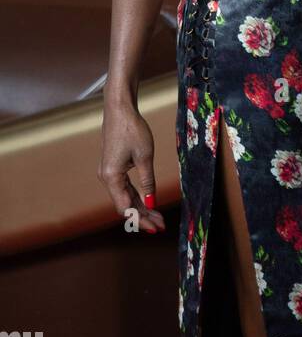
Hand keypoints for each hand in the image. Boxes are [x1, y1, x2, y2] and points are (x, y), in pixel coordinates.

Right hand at [99, 102, 165, 234]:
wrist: (120, 109)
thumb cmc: (132, 129)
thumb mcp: (145, 156)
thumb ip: (148, 182)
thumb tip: (151, 202)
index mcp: (111, 177)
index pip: (125, 208)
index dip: (140, 220)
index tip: (155, 227)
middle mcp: (106, 177)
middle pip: (124, 205)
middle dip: (142, 216)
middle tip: (160, 225)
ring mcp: (108, 172)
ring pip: (125, 197)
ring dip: (140, 207)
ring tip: (157, 217)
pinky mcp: (113, 167)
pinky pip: (124, 187)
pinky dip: (136, 196)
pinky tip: (148, 202)